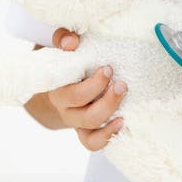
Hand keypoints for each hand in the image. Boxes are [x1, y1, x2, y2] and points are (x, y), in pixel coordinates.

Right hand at [48, 28, 127, 150]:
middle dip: (103, 96)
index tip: (108, 69)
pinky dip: (107, 136)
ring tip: (123, 96)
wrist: (62, 83)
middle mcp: (65, 105)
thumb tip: (71, 42)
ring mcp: (75, 120)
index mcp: (58, 85)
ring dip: (108, 111)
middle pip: (81, 109)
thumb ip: (63, 39)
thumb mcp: (62, 46)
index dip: (91, 84)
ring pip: (88, 126)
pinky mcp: (86, 130)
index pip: (70, 90)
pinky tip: (121, 123)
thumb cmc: (67, 61)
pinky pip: (92, 142)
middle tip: (121, 83)